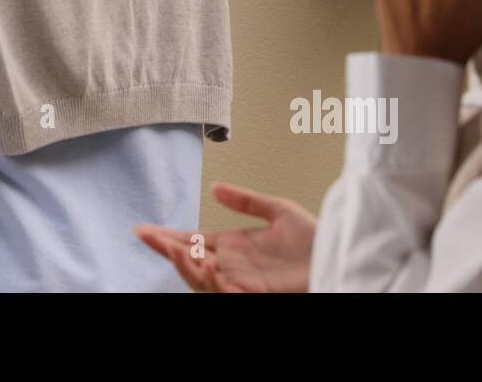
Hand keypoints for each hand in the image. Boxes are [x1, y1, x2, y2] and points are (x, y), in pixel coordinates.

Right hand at [133, 182, 316, 291]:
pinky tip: (205, 262)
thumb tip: (215, 188)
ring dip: (183, 264)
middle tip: (144, 235)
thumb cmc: (316, 240)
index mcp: (232, 247)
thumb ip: (245, 200)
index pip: (191, 240)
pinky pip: (224, 291)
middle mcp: (231, 266)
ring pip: (200, 279)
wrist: (338, 256)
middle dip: (164, 248)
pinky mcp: (253, 294)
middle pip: (187, 259)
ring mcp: (240, 282)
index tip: (143, 228)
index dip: (166, 235)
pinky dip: (211, 279)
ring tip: (171, 246)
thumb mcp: (278, 210)